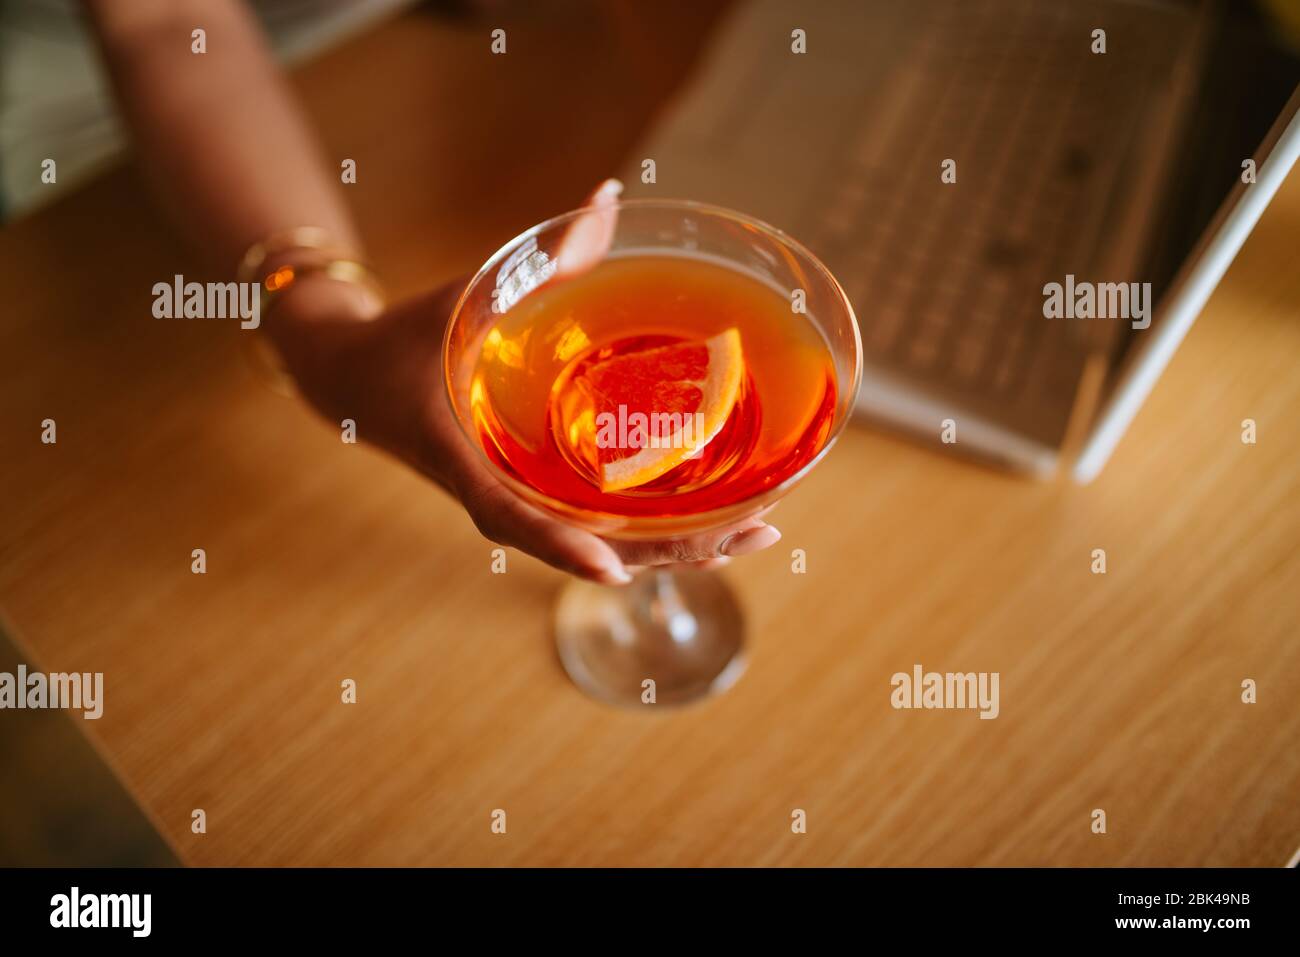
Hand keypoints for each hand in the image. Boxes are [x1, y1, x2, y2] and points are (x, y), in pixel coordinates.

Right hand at [262, 182, 782, 583]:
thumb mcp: (461, 298)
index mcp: (460, 458)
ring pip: (603, 548)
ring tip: (757, 535)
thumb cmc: (402, 341)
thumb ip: (537, 260)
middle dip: (670, 551)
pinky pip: (598, 529)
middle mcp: (495, 495)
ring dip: (678, 549)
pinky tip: (716, 516)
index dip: (562, 546)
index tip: (612, 569)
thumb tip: (607, 198)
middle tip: (754, 533)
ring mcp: (518, 503)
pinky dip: (656, 530)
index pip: (511, 516)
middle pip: (587, 548)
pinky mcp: (532, 498)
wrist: (349, 378)